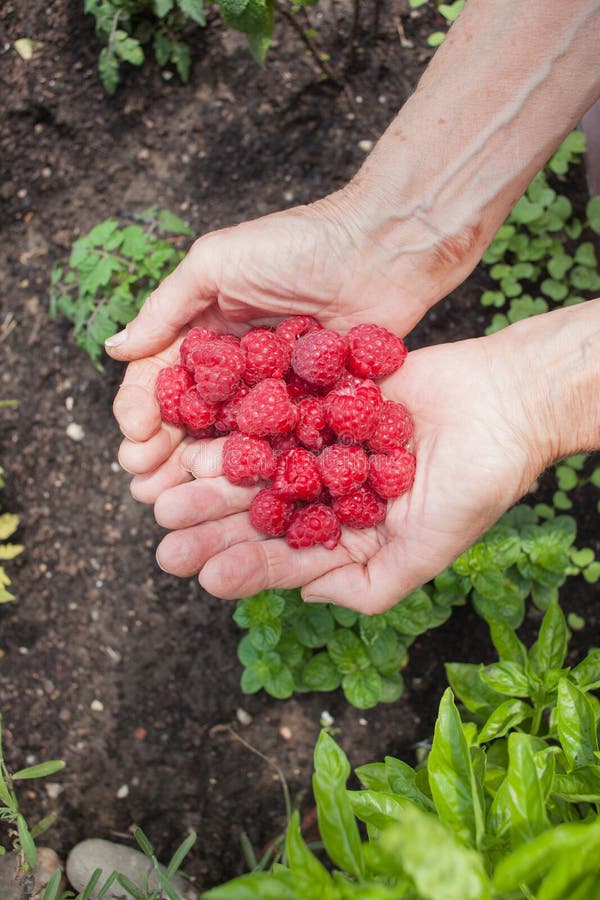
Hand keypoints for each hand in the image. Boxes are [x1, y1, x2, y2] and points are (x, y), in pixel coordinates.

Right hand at [107, 192, 465, 478]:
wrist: (382, 248)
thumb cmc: (298, 244)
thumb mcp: (217, 262)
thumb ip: (167, 308)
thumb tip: (114, 350)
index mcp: (208, 332)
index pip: (162, 378)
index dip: (141, 409)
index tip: (132, 439)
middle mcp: (238, 368)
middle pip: (190, 419)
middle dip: (162, 453)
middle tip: (142, 486)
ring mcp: (276, 392)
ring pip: (230, 440)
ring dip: (198, 471)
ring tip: (172, 501)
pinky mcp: (315, 408)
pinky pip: (280, 443)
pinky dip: (257, 469)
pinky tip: (235, 494)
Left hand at [141, 330, 541, 613]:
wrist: (506, 402)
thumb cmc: (476, 482)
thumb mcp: (427, 552)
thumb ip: (370, 588)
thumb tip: (306, 598)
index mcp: (350, 531)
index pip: (288, 556)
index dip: (247, 569)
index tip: (207, 578)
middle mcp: (329, 488)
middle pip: (260, 512)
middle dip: (214, 530)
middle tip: (167, 542)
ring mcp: (323, 441)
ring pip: (257, 463)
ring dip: (213, 481)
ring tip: (167, 494)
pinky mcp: (322, 396)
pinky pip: (274, 410)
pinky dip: (238, 424)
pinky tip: (201, 437)